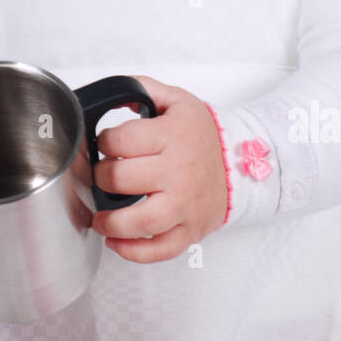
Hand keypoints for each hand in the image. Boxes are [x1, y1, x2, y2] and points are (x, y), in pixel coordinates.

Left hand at [90, 75, 227, 260]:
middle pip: (121, 179)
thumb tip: (114, 94)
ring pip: (139, 221)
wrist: (241, 164)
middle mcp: (179, 172)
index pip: (120, 140)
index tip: (108, 145)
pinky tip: (116, 242)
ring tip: (99, 218)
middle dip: (101, 177)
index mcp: (173, 136)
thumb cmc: (201, 135)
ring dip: (109, 222)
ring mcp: (185, 205)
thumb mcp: (177, 101)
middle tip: (104, 175)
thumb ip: (143, 89)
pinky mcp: (191, 230)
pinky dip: (133, 252)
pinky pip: (160, 249)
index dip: (104, 142)